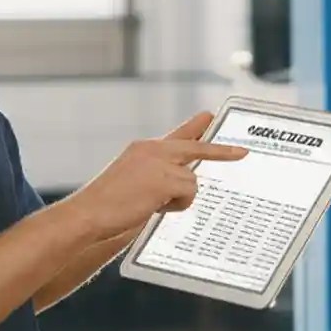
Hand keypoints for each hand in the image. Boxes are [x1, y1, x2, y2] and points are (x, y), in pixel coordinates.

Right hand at [68, 112, 246, 241]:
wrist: (89, 213)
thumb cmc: (107, 205)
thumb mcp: (133, 182)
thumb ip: (156, 176)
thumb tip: (181, 183)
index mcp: (143, 149)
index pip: (176, 134)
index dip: (196, 127)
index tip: (210, 116)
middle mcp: (152, 149)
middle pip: (196, 146)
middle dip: (221, 152)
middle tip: (242, 152)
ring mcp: (160, 162)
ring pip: (191, 180)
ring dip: (178, 198)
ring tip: (151, 204)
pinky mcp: (166, 178)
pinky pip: (189, 193)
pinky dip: (176, 205)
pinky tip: (153, 207)